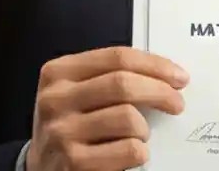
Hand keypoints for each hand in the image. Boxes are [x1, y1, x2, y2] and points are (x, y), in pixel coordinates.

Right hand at [27, 46, 188, 170]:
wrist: (40, 168)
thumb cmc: (67, 125)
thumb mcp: (75, 92)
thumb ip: (108, 77)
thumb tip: (163, 74)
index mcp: (58, 73)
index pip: (117, 57)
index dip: (155, 65)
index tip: (178, 76)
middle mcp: (56, 100)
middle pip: (124, 84)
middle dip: (161, 92)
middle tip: (176, 102)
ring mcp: (62, 133)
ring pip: (129, 118)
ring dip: (145, 129)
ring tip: (140, 134)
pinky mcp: (74, 163)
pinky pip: (128, 150)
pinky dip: (140, 151)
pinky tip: (132, 152)